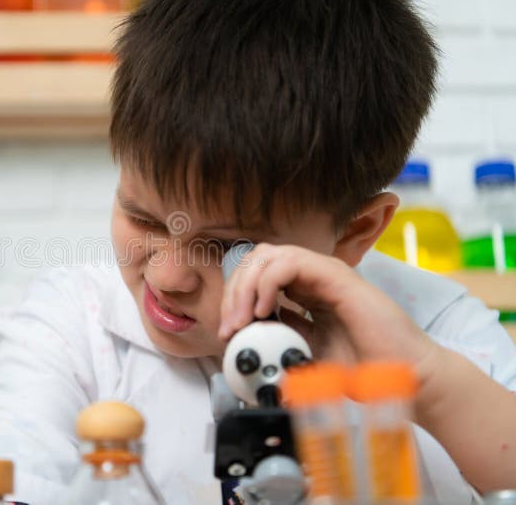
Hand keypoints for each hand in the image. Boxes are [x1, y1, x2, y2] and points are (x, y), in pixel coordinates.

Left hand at [219, 243, 436, 368]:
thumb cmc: (364, 367)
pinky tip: (264, 310)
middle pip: (256, 261)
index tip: (228, 331)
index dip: (235, 299)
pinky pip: (290, 262)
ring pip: (268, 256)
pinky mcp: (337, 276)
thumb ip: (281, 343)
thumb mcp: (307, 356)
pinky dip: (267, 282)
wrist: (404, 376)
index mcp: (305, 292)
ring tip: (242, 320)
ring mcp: (325, 273)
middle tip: (229, 326)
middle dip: (234, 291)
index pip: (256, 276)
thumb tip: (248, 346)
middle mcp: (313, 277)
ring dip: (246, 286)